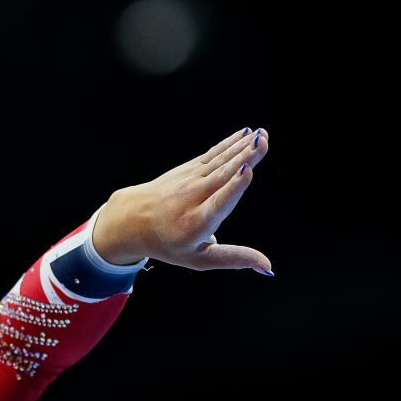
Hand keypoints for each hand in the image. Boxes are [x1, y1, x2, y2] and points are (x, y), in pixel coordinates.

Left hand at [91, 127, 274, 274]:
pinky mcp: (189, 168)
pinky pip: (214, 154)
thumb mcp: (201, 259)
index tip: (248, 172)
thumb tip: (268, 267)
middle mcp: (193, 198)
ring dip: (243, 146)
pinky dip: (230, 143)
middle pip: (223, 176)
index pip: (218, 203)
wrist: (132, 220)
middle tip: (263, 142)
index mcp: (197, 224)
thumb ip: (234, 258)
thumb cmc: (171, 244)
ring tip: (261, 135)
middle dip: (245, 158)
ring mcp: (189, 180)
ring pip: (220, 161)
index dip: (234, 188)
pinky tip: (247, 134)